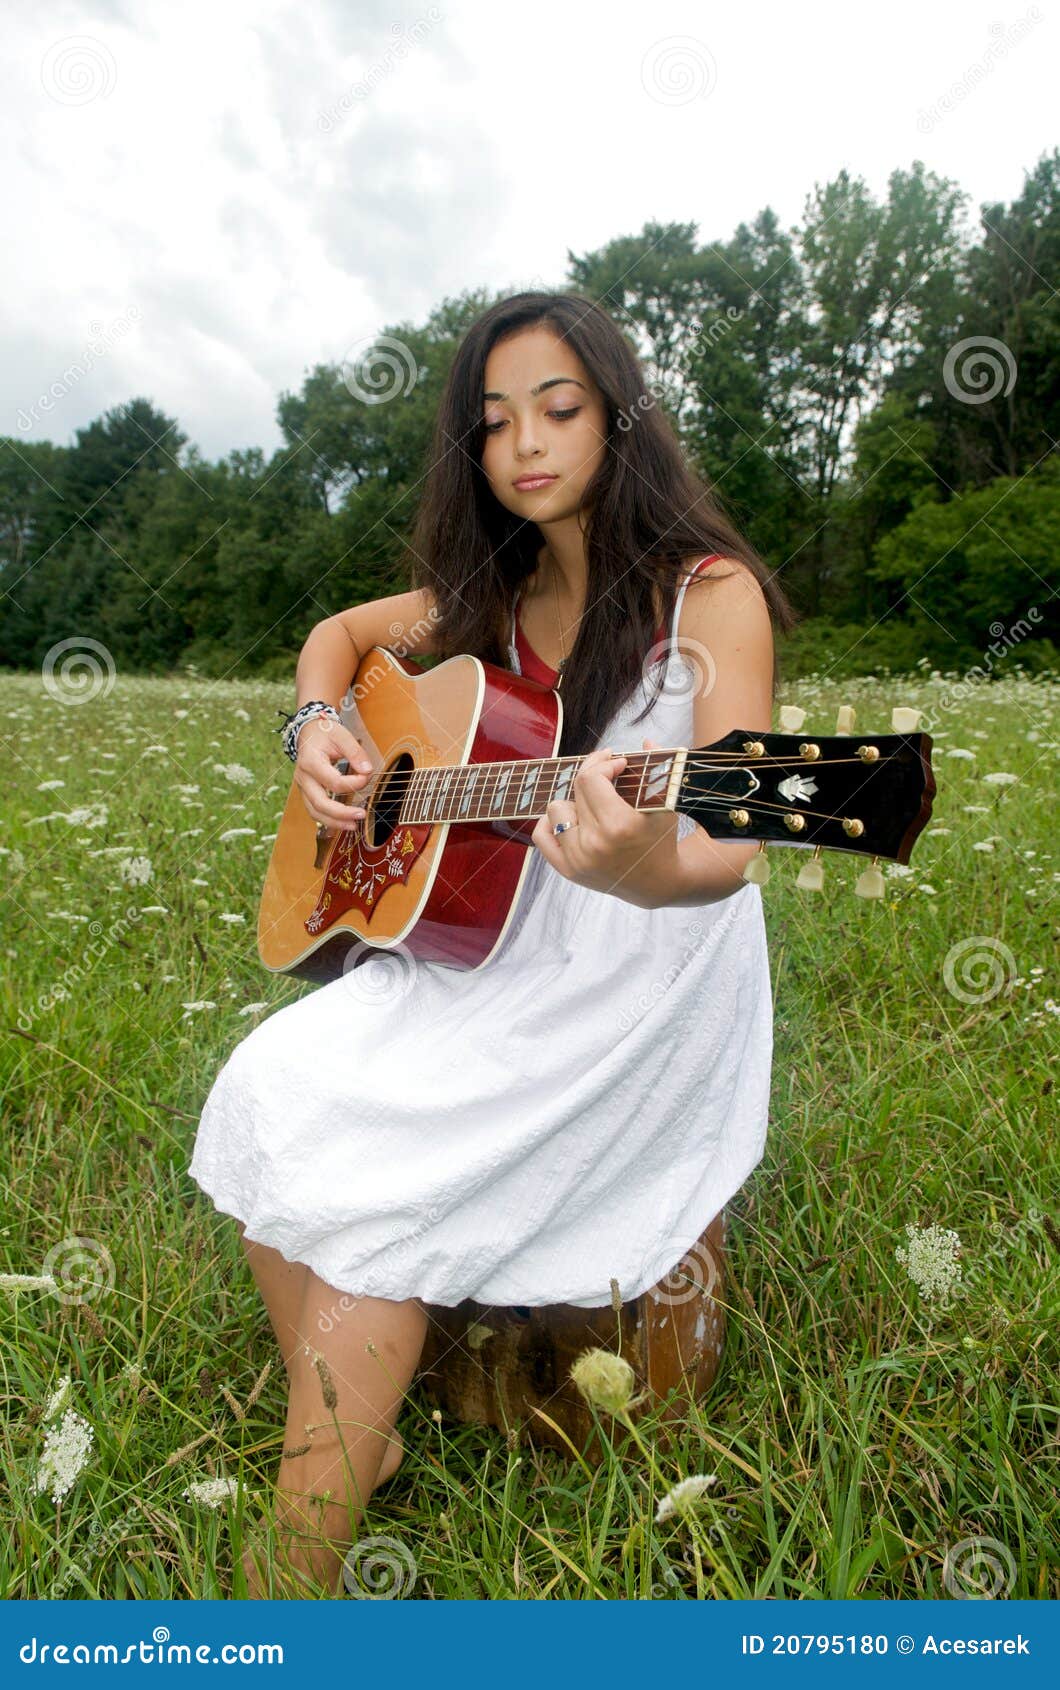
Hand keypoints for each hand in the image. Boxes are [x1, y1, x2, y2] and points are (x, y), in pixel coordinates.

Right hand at [294, 715, 373, 829]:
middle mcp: (303, 777)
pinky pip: (315, 811)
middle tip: (361, 814)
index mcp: (310, 761)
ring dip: (334, 822)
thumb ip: (356, 753)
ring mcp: (303, 787)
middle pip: (319, 802)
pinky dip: (328, 820)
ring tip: (353, 826)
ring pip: (314, 812)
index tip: (367, 777)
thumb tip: (368, 771)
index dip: (353, 783)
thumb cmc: (325, 733)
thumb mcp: (342, 735)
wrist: (308, 733)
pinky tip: (343, 823)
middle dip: (341, 813)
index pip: (333, 781)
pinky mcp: (307, 793)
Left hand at [531, 739, 679, 907]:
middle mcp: (594, 844)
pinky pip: (541, 835)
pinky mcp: (568, 870)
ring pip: (555, 808)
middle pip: (575, 789)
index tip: (618, 764)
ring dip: (573, 802)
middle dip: (593, 777)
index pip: (591, 778)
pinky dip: (551, 822)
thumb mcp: (665, 803)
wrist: (657, 883)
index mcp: (619, 825)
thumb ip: (656, 768)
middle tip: (608, 778)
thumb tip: (646, 741)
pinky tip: (572, 818)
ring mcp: (578, 859)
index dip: (604, 763)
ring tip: (594, 806)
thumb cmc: (661, 839)